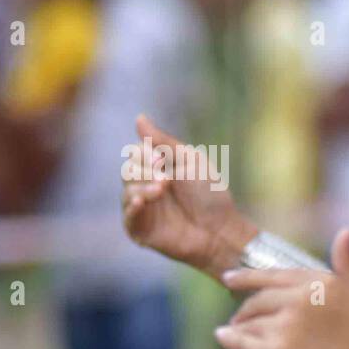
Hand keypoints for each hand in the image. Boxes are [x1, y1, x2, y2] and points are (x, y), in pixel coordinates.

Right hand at [122, 114, 257, 277]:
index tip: (161, 159)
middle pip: (127, 171)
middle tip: (165, 178)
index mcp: (156, 170)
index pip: (134, 154)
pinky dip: (132, 208)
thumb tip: (139, 117)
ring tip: (162, 190)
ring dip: (143, 188)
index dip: (144, 154)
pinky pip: (127, 218)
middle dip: (144, 171)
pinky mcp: (142, 230)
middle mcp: (145, 188)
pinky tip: (140, 202)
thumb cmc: (210, 194)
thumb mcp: (189, 161)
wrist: (222, 228)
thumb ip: (163, 142)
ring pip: (127, 193)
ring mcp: (143, 210)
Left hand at [215, 229, 348, 348]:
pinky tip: (224, 338)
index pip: (274, 275)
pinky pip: (240, 343)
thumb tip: (345, 231)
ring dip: (242, 330)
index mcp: (322, 283)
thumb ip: (348, 267)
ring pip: (248, 323)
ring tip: (242, 338)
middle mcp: (303, 299)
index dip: (248, 277)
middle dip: (247, 311)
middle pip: (258, 300)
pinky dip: (230, 341)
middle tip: (239, 321)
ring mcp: (286, 327)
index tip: (230, 279)